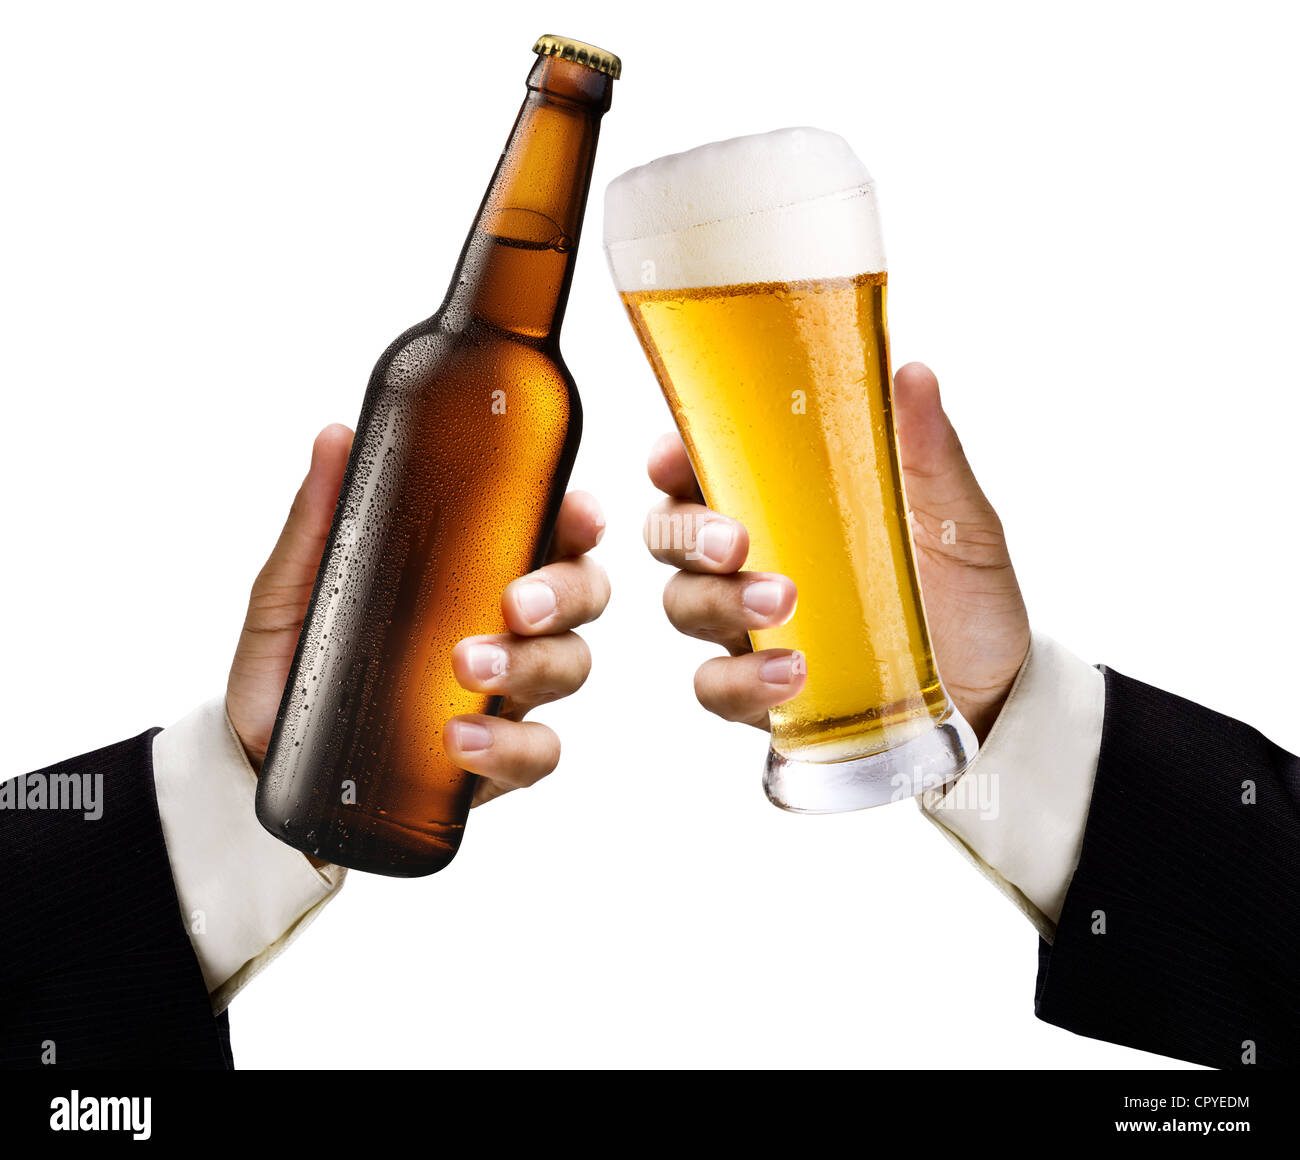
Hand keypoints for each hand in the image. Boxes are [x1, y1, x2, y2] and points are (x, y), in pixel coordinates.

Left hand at [227, 424, 608, 805]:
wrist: (256, 759)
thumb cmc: (289, 665)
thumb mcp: (293, 586)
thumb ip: (318, 519)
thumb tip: (336, 440)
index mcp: (472, 573)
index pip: (549, 534)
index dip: (579, 520)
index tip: (576, 513)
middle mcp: (503, 627)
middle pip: (582, 595)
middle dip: (564, 594)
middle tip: (516, 604)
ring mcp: (506, 694)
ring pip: (569, 667)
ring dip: (530, 665)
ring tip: (467, 670)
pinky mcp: (493, 759)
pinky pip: (537, 753)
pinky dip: (508, 746)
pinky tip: (459, 740)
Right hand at [644, 362, 1029, 741]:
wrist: (993, 691)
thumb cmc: (964, 596)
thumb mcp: (958, 519)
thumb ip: (929, 454)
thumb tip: (914, 376)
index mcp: (781, 504)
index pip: (700, 471)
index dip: (671, 460)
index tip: (675, 456)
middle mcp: (751, 562)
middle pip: (669, 535)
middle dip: (687, 534)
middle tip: (737, 544)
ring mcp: (748, 627)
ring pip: (683, 606)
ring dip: (719, 602)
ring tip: (784, 605)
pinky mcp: (761, 692)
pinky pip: (715, 686)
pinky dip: (741, 680)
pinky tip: (791, 673)